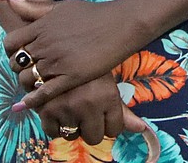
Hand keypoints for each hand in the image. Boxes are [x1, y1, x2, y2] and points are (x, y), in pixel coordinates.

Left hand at [1, 0, 145, 112]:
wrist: (122, 24)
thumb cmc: (93, 13)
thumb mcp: (61, 6)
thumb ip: (34, 7)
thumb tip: (8, 0)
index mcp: (41, 27)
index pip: (10, 43)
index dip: (11, 50)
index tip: (21, 53)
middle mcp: (45, 45)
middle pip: (16, 63)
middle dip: (20, 67)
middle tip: (31, 69)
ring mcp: (57, 62)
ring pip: (28, 79)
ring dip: (28, 82)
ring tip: (36, 82)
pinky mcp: (71, 77)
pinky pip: (44, 92)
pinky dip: (34, 99)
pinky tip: (30, 103)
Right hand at [30, 73, 149, 145]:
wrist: (58, 50)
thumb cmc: (89, 68)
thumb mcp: (108, 84)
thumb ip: (123, 110)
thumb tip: (141, 129)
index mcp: (108, 96)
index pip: (114, 130)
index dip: (108, 123)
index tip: (103, 114)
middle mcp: (89, 104)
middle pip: (94, 137)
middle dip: (91, 128)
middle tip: (86, 111)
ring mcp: (67, 107)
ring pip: (72, 135)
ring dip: (71, 126)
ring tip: (71, 106)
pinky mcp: (46, 109)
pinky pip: (52, 132)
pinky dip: (54, 125)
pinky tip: (58, 109)